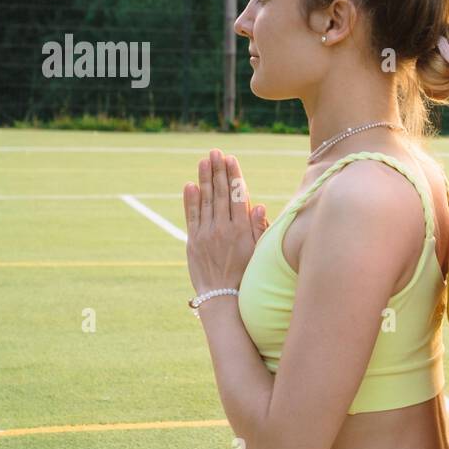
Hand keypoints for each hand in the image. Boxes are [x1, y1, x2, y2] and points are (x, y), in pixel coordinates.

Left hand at [182, 149, 268, 294]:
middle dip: (217, 171)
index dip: (233, 176)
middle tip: (215, 152)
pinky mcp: (193, 240)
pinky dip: (190, 200)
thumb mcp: (258, 251)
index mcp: (241, 230)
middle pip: (219, 194)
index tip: (230, 159)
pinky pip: (191, 216)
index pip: (236, 196)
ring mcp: (206, 234)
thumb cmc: (246, 274)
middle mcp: (222, 229)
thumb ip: (258, 227)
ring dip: (204, 179)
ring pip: (205, 200)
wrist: (222, 296)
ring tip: (203, 161)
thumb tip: (258, 204)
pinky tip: (190, 184)